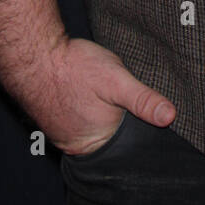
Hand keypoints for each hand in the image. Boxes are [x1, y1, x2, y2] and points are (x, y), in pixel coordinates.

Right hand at [26, 36, 175, 156]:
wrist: (34, 55)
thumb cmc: (75, 67)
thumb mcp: (116, 80)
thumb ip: (142, 100)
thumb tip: (170, 117)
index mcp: (96, 144)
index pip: (127, 148)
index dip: (139, 133)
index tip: (148, 118)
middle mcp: (77, 146)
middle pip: (110, 140)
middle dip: (121, 125)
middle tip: (122, 102)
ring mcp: (62, 135)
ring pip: (93, 131)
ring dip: (101, 118)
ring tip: (103, 98)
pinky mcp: (54, 122)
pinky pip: (77, 123)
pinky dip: (85, 112)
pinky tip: (88, 97)